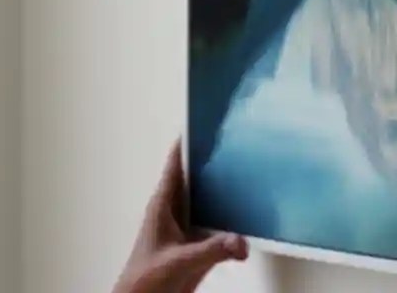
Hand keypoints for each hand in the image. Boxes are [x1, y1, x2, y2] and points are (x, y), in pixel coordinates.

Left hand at [113, 140, 248, 292]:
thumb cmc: (144, 281)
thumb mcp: (179, 261)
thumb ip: (211, 250)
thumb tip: (241, 239)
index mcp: (163, 205)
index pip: (176, 164)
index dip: (188, 142)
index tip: (204, 121)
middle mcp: (177, 211)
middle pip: (197, 177)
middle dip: (214, 161)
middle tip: (236, 141)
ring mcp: (188, 228)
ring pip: (211, 199)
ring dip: (227, 190)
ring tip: (250, 171)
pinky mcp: (198, 245)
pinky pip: (220, 225)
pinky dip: (234, 220)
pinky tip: (252, 216)